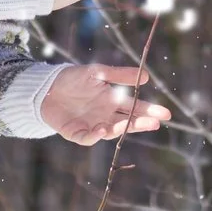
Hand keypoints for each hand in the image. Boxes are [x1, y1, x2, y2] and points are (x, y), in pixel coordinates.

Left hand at [42, 63, 172, 144]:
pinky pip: (89, 137)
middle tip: (156, 123)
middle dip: (142, 123)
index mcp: (113, 101)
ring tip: (130, 123)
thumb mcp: (98, 73)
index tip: (165, 114)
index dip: (150, 111)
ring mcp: (92, 125)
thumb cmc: (74, 78)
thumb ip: (120, 75)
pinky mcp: (77, 133)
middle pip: (128, 121)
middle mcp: (106, 116)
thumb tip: (145, 76)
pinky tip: (103, 129)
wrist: (47, 87)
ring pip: (112, 131)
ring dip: (122, 129)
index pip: (136, 107)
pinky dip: (96, 135)